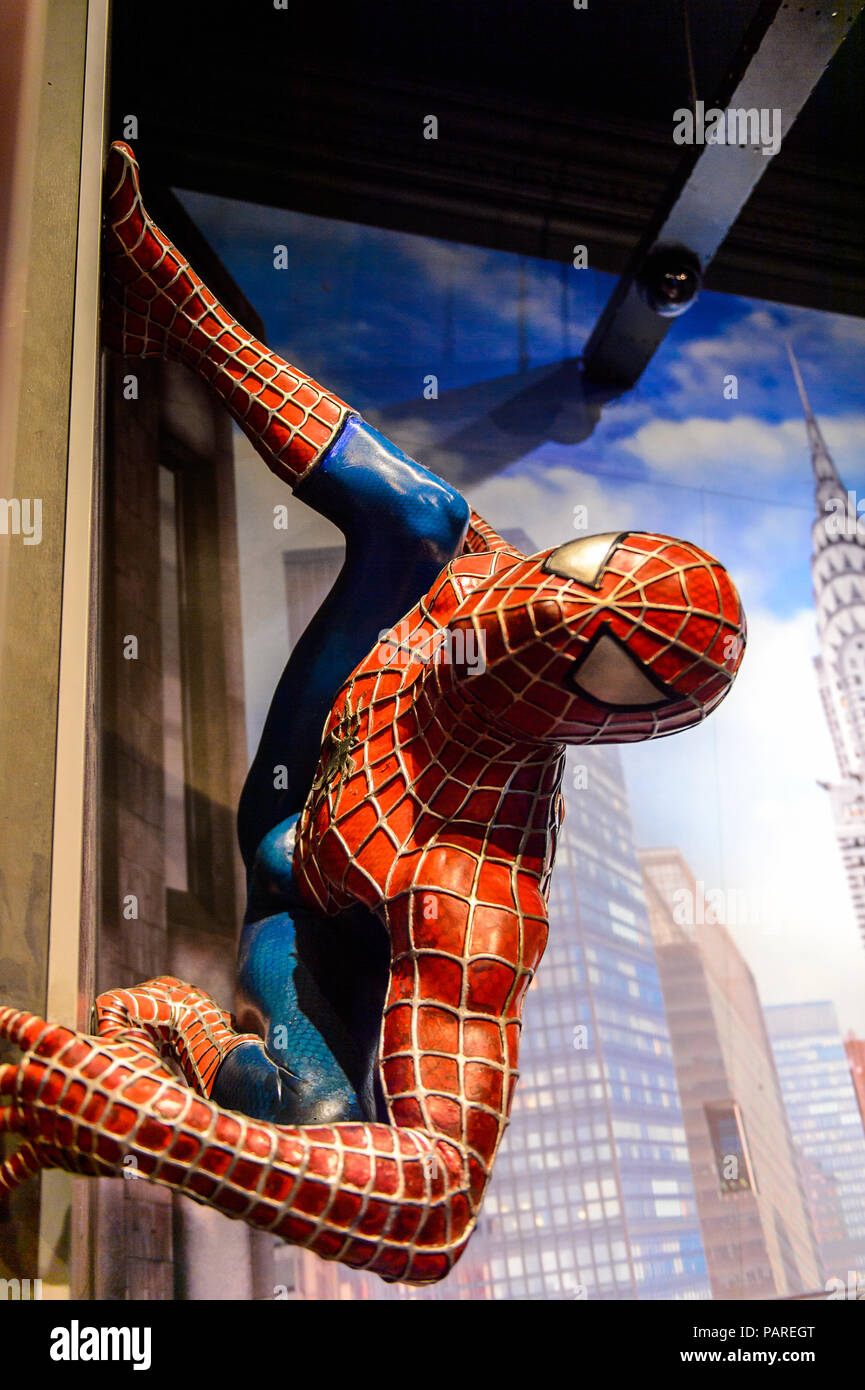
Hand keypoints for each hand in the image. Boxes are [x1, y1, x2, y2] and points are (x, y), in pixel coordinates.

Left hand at [0, 1004, 199, 1192]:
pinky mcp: (44, 1149)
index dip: (4, 1021)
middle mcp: (36, 1078)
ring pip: (0, 1119)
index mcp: (56, 1045)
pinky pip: (15, 1167)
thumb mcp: (134, 1042)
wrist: (149, 1124)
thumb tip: (117, 1015)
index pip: (19, 1027)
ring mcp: (35, 1116)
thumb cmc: (145, 1078)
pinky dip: (4, 1178)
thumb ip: (116, 1029)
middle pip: (2, 1077)